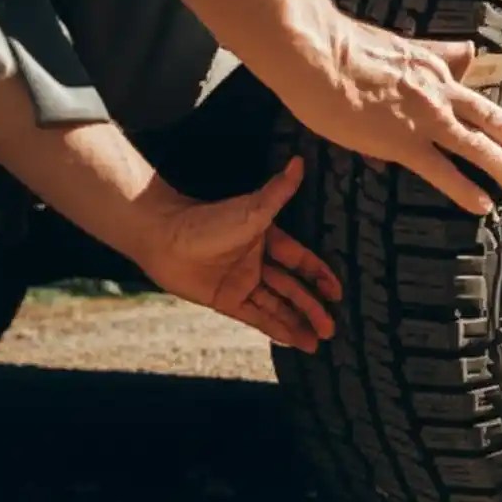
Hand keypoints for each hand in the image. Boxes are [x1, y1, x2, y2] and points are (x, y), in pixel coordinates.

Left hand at [141, 157, 341, 352]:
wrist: (162, 238)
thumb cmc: (208, 220)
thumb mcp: (252, 209)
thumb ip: (279, 191)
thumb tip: (299, 160)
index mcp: (268, 240)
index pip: (302, 262)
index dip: (320, 277)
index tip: (338, 293)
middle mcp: (257, 263)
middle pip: (293, 289)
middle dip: (313, 308)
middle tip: (332, 328)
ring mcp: (242, 283)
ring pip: (277, 306)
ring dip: (298, 322)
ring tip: (318, 341)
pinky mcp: (226, 300)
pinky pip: (257, 317)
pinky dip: (276, 328)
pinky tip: (293, 341)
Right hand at [280, 18, 501, 214]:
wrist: (316, 55)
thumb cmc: (345, 46)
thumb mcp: (402, 42)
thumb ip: (435, 52)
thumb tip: (466, 51)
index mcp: (435, 69)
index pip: (474, 93)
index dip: (495, 115)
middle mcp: (438, 93)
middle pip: (492, 119)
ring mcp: (424, 119)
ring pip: (478, 146)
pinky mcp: (403, 143)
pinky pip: (444, 172)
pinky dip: (467, 190)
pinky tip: (482, 205)